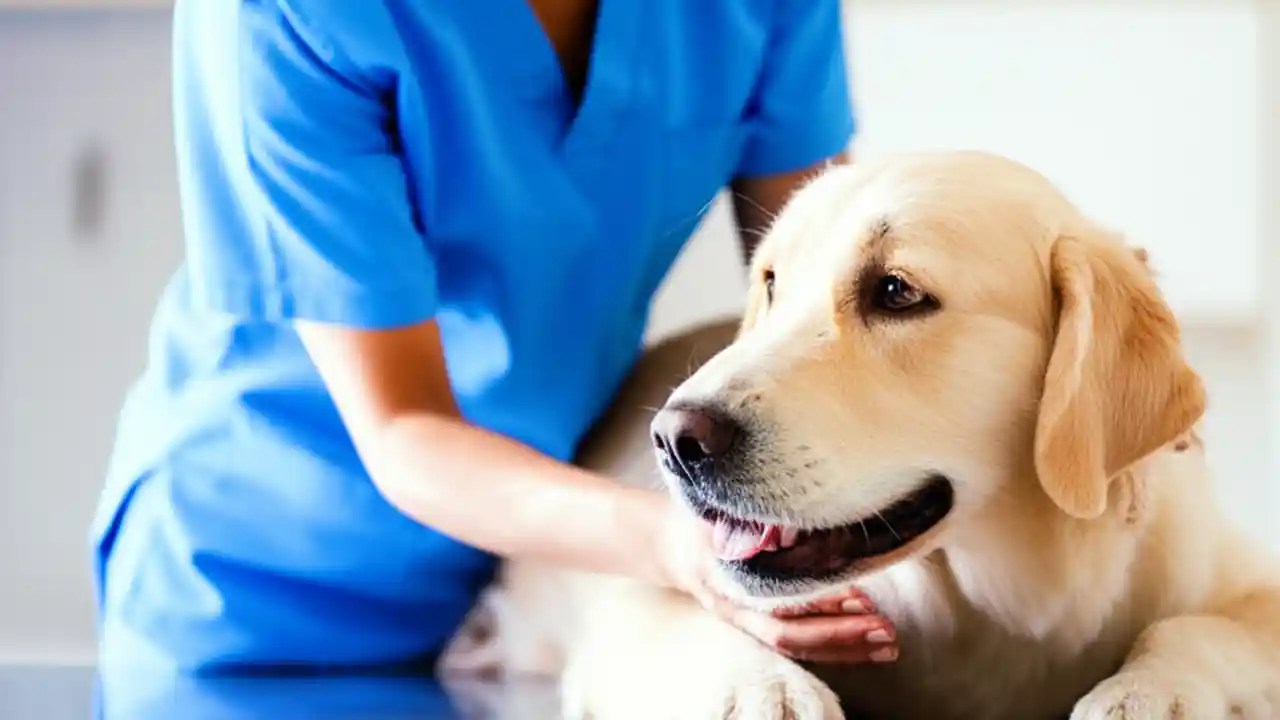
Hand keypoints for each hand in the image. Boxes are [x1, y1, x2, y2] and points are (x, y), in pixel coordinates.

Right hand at [658, 500, 898, 663]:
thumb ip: (747, 519)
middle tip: (886, 631)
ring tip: (887, 643)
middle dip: (842, 637)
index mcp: (728, 582)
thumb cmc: (696, 520)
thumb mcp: (715, 511)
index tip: (859, 599)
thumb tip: (789, 517)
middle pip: (793, 637)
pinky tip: (865, 637)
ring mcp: (749, 621)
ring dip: (845, 647)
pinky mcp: (760, 621)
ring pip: (799, 646)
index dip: (819, 609)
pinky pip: (798, 640)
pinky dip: (833, 641)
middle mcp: (739, 610)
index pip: (778, 608)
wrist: (667, 542)